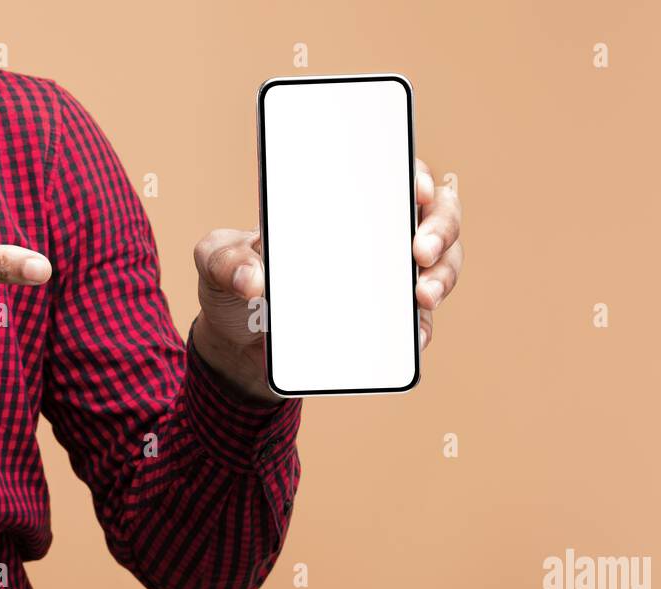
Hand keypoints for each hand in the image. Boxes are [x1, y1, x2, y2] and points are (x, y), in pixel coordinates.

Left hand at [191, 157, 462, 401]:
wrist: (238, 342)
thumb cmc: (235, 282)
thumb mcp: (217, 262)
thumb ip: (225, 260)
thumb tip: (252, 278)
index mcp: (341, 203)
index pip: (396, 174)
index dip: (418, 175)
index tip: (416, 188)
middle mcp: (377, 234)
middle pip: (435, 217)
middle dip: (440, 229)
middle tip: (418, 250)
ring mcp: (389, 279)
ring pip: (440, 266)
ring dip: (442, 277)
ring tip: (422, 294)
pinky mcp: (389, 324)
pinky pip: (419, 324)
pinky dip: (422, 329)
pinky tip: (416, 338)